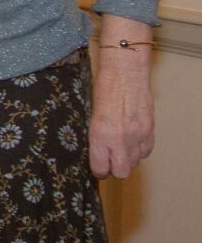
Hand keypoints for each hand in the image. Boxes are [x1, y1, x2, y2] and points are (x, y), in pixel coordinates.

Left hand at [89, 17, 154, 178]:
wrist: (126, 70)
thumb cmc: (105, 86)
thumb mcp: (92, 113)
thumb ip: (97, 135)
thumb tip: (99, 150)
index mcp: (100, 134)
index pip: (101, 168)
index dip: (98, 170)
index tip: (98, 166)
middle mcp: (120, 138)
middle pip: (121, 172)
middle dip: (114, 169)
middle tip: (110, 160)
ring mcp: (138, 135)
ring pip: (135, 163)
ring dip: (128, 158)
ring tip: (121, 146)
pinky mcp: (150, 129)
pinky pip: (146, 151)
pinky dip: (140, 149)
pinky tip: (133, 139)